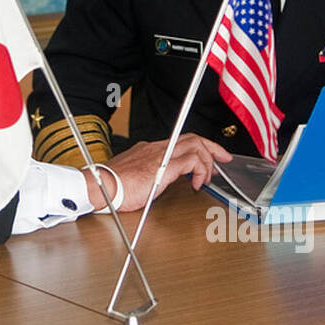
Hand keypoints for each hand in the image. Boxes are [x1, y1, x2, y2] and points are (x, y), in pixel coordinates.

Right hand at [82, 134, 232, 210]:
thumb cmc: (112, 186)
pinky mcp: (164, 167)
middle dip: (212, 147)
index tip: (211, 155)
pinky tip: (197, 184)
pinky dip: (200, 170)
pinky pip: (192, 161)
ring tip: (209, 176)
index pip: (181, 140)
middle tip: (223, 158)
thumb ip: (149, 174)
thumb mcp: (134, 176)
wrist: (101, 187)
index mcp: (150, 150)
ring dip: (208, 160)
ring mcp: (161, 156)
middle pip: (192, 138)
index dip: (200, 145)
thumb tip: (159, 179)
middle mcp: (157, 148)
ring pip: (195, 145)